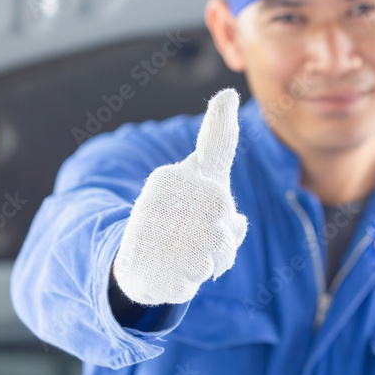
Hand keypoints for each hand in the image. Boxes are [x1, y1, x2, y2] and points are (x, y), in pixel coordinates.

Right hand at [112, 88, 247, 304]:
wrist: (137, 267)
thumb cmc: (177, 229)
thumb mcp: (204, 206)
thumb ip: (225, 201)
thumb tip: (237, 198)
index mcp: (179, 175)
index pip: (212, 144)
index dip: (222, 119)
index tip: (228, 95)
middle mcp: (169, 192)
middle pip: (227, 218)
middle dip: (222, 240)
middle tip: (193, 241)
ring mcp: (161, 224)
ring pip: (221, 248)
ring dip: (211, 261)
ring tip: (185, 255)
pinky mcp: (157, 257)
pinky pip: (202, 273)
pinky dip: (195, 279)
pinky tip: (175, 271)